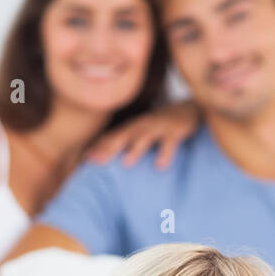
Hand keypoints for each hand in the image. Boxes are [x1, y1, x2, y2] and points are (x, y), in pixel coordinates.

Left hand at [84, 100, 200, 169]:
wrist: (187, 109)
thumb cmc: (157, 126)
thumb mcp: (138, 132)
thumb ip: (120, 142)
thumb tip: (93, 156)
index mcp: (131, 128)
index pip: (112, 137)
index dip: (99, 147)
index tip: (87, 159)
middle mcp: (142, 126)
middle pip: (123, 137)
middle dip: (110, 148)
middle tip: (98, 162)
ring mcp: (158, 127)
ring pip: (145, 138)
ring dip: (135, 149)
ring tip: (126, 163)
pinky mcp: (175, 131)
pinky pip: (170, 143)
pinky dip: (165, 153)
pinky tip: (160, 166)